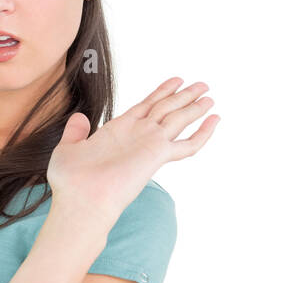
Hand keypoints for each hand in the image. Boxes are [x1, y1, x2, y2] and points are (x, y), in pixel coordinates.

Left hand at [46, 77, 218, 224]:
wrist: (81, 201)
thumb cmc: (71, 182)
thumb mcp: (68, 149)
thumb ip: (76, 132)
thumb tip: (80, 118)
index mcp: (120, 130)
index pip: (147, 105)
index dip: (162, 92)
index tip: (176, 81)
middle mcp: (139, 135)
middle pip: (168, 108)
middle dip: (185, 96)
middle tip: (203, 85)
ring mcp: (150, 144)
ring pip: (179, 119)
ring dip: (195, 106)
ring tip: (210, 95)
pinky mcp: (158, 155)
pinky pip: (187, 144)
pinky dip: (203, 133)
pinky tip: (214, 120)